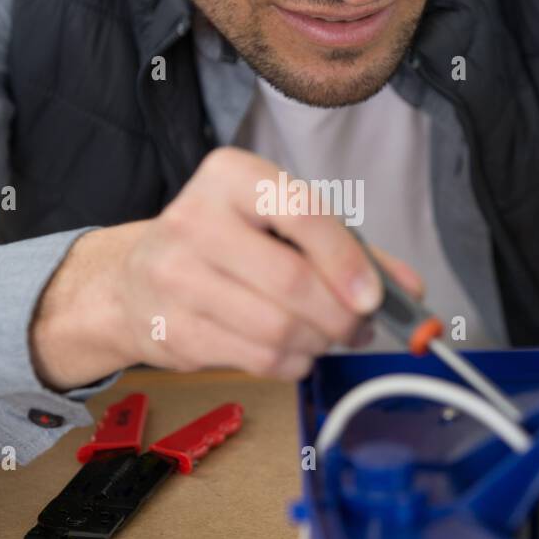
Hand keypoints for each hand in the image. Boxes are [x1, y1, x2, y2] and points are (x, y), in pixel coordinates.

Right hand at [29, 147, 423, 389]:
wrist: (130, 280)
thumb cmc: (222, 245)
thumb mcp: (278, 224)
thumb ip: (348, 249)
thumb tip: (408, 289)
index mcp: (230, 176)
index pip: (303, 213)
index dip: (347, 262)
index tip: (373, 296)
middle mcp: (195, 219)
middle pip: (292, 281)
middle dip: (341, 315)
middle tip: (360, 326)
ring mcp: (176, 277)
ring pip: (277, 328)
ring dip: (319, 343)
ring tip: (327, 337)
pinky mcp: (172, 330)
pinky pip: (256, 359)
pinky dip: (292, 363)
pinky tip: (294, 351)